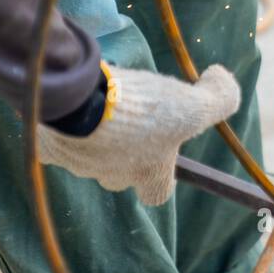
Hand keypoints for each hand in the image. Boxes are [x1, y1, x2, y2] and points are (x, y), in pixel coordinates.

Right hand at [36, 65, 240, 205]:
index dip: (162, 175)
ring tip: (100, 102)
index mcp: (148, 175)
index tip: (165, 150)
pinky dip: (63, 129)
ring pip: (90, 156)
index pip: (158, 192)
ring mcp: (79, 166)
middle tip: (130, 118)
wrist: (80, 104)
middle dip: (127, 151)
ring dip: (97, 136)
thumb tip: (222, 80)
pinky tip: (69, 106)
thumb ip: (220, 96)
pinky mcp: (51, 150)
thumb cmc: (141, 112)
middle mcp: (114, 178)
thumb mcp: (193, 104)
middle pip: (122, 174)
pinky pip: (58, 143)